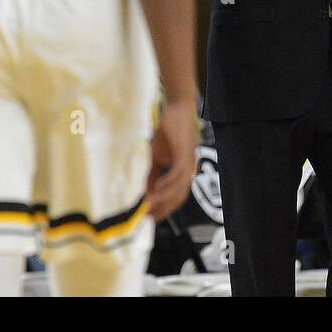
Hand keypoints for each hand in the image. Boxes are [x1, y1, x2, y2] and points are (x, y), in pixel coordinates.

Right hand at [145, 98, 198, 219]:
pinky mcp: (185, 155)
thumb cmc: (167, 133)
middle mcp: (188, 172)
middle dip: (162, 211)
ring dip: (163, 200)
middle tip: (146, 220)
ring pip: (178, 189)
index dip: (161, 211)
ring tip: (148, 208)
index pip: (173, 199)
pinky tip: (156, 189)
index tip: (146, 221)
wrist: (176, 110)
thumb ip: (151, 177)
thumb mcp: (155, 159)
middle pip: (177, 199)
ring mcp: (188, 164)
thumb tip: (143, 195)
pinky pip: (178, 174)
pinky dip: (167, 184)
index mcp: (181, 175)